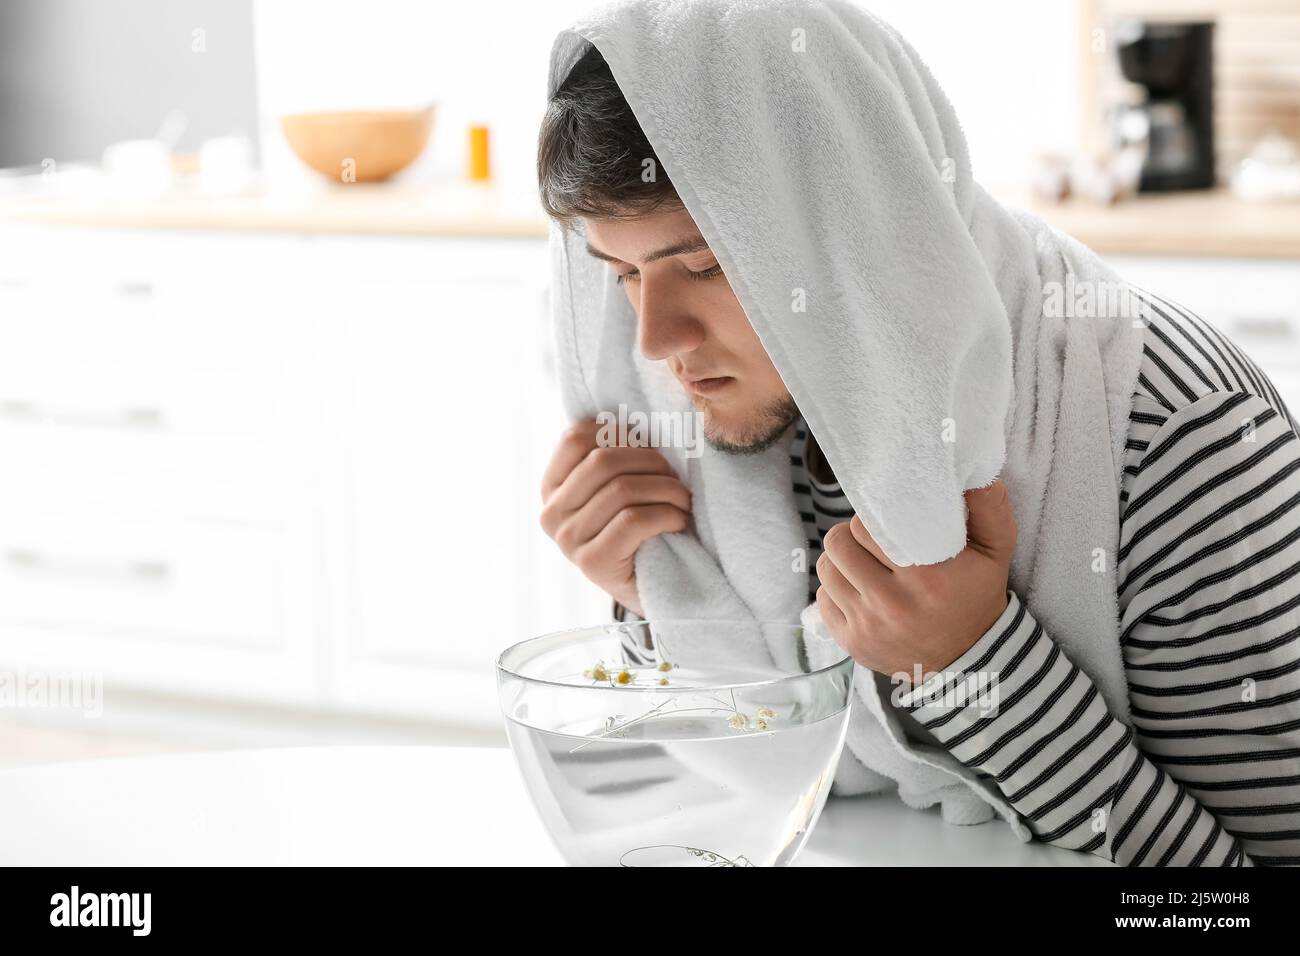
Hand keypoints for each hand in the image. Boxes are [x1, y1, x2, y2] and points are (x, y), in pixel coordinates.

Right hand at [540, 419, 691, 617]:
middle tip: (675, 477)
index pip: (576, 437)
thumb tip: (634, 417)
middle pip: (604, 460)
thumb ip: (613, 457)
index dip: (619, 433)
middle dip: (652, 462)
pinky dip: (668, 514)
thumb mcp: (616, 489)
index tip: (648, 448)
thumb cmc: (638, 530)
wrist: (652, 588)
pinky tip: (679, 520)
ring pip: (623, 489)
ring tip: (683, 500)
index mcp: (551, 487)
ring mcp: (568, 540)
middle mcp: (552, 513)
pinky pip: (635, 520)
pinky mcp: (593, 562)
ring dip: (667, 490)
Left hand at [814, 479, 1016, 679]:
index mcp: (925, 578)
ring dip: (842, 560)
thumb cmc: (976, 595)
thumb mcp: (995, 551)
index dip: (871, 518)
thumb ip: (989, 508)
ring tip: (863, 561)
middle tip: (871, 540)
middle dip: (852, 536)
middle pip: (838, 543)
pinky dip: (837, 588)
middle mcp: (891, 604)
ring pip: (826, 568)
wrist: (970, 659)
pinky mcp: (851, 642)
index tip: (884, 521)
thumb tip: (972, 474)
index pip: (865, 527)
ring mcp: (868, 626)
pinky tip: (860, 589)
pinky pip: (822, 599)